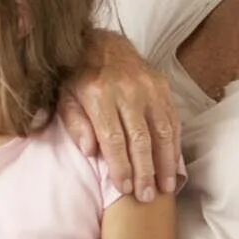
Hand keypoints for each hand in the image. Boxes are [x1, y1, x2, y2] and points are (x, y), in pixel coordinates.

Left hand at [58, 31, 182, 201]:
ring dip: (165, 162)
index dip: (121, 166)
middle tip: (147, 197)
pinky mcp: (163, 86)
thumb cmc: (77, 76)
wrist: (100, 41)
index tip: (124, 189)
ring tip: (165, 187)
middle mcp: (127, 91)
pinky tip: (173, 164)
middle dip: (145, 172)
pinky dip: (174, 144)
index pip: (113, 139)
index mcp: (99, 95)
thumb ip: (75, 124)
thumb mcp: (64, 97)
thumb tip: (90, 151)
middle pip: (140, 139)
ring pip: (162, 131)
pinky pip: (172, 120)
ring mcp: (149, 87)